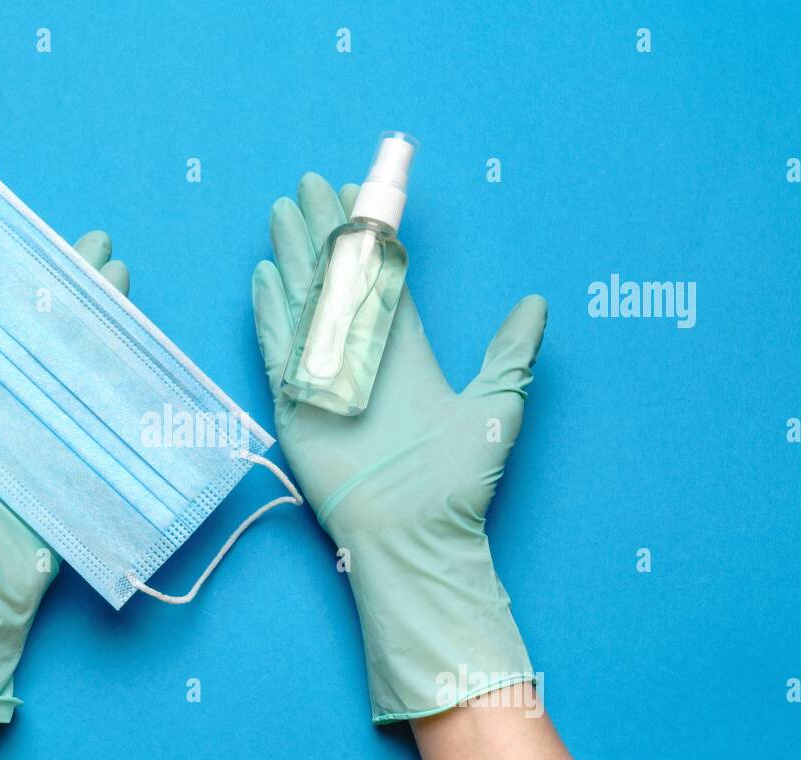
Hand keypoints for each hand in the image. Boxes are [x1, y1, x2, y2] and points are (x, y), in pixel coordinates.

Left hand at [0, 231, 129, 723]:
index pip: (0, 329)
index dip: (19, 287)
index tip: (36, 244)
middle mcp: (15, 409)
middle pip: (51, 338)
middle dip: (77, 291)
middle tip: (102, 247)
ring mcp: (52, 435)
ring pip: (83, 368)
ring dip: (106, 327)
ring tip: (126, 284)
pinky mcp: (79, 464)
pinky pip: (104, 417)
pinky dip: (123, 387)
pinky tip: (144, 354)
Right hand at [252, 174, 545, 720]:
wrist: (415, 533)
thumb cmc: (458, 480)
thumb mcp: (497, 406)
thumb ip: (511, 353)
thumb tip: (537, 303)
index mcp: (405, 348)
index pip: (382, 277)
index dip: (370, 235)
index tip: (361, 192)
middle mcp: (362, 354)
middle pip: (338, 279)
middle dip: (324, 231)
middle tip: (309, 185)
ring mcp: (326, 376)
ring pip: (306, 303)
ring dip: (294, 258)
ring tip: (280, 214)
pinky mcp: (296, 403)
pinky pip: (280, 350)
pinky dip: (271, 314)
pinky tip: (263, 277)